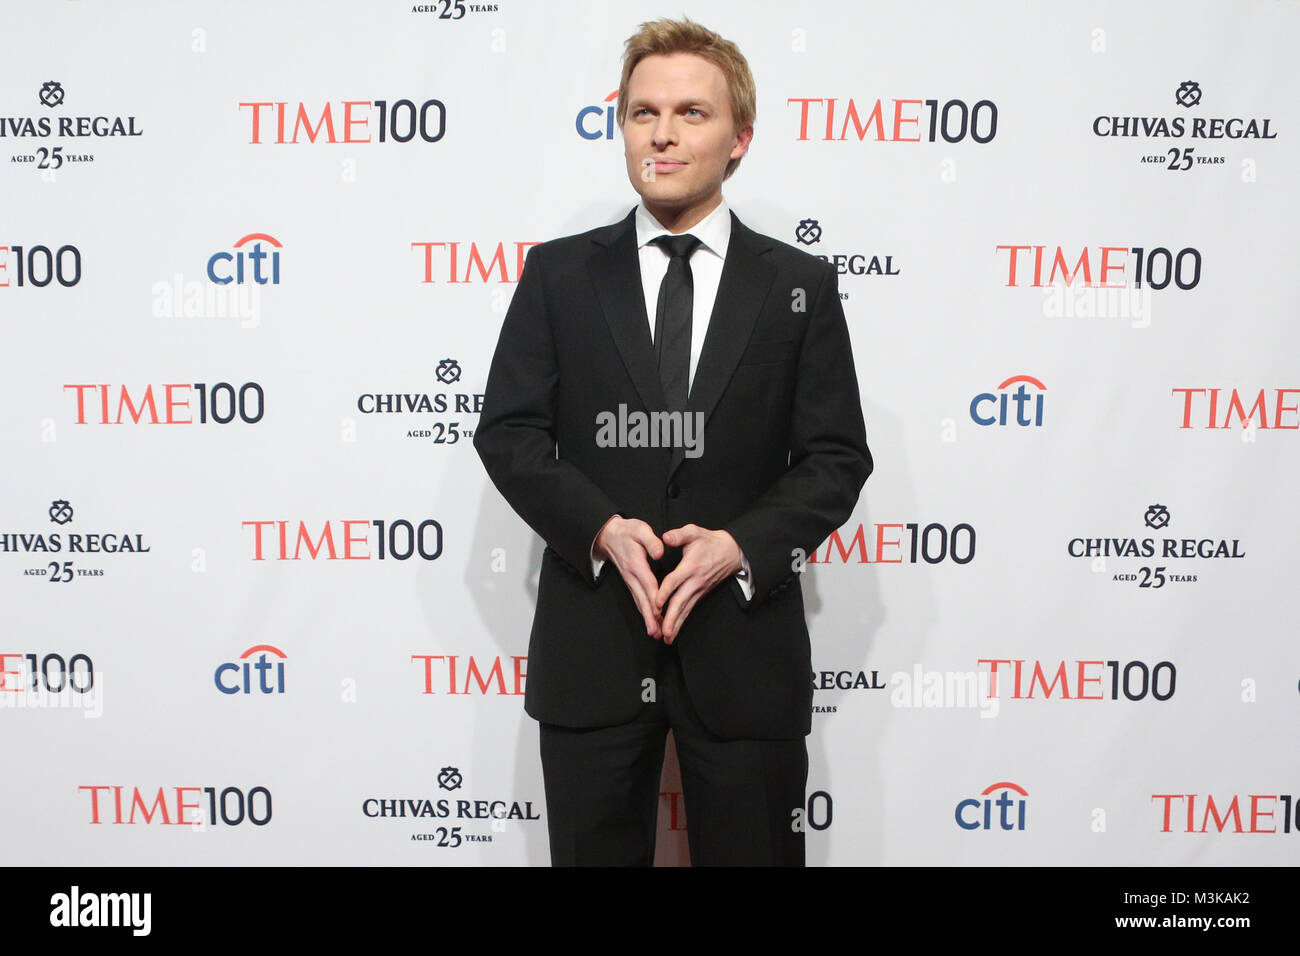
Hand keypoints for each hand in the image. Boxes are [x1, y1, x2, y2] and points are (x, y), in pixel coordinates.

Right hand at [595, 516, 665, 638]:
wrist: (610, 535)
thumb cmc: (628, 531)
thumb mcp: (640, 529)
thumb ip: (651, 541)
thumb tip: (660, 553)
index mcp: (636, 564)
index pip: (648, 584)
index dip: (654, 599)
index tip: (660, 612)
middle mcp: (632, 576)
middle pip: (642, 599)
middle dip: (650, 617)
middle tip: (657, 632)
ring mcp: (630, 581)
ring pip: (639, 602)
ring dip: (647, 619)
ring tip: (655, 633)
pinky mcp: (631, 583)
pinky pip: (637, 599)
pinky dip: (643, 612)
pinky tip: (650, 621)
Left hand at [655, 525, 741, 643]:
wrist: (731, 552)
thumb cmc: (710, 541)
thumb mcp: (694, 532)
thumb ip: (679, 535)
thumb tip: (665, 538)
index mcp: (691, 566)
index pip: (675, 581)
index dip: (665, 592)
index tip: (656, 603)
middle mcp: (695, 581)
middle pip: (681, 601)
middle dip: (672, 617)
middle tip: (663, 630)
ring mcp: (699, 590)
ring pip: (686, 609)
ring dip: (676, 624)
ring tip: (667, 638)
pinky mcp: (700, 594)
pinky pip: (689, 609)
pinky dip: (681, 621)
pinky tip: (673, 632)